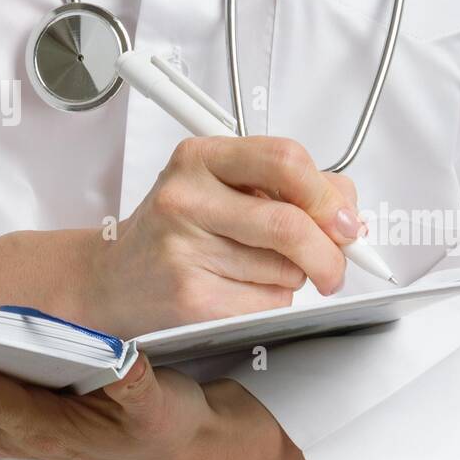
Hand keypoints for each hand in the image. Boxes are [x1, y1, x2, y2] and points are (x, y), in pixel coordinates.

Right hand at [0, 136, 361, 338]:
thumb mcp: (224, 187)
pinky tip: (239, 291)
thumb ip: (289, 188)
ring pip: (285, 270)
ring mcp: (183, 248)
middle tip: (334, 267)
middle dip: (328, 253)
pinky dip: (271, 302)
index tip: (344, 220)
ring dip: (291, 278)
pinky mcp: (189, 297)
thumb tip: (347, 212)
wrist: (112, 280)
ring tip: (255, 269)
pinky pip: (266, 303)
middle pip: (291, 224)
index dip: (327, 195)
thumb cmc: (179, 231)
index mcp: (201, 157)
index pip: (285, 159)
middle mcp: (186, 196)